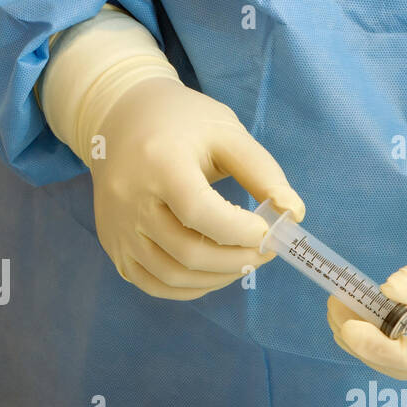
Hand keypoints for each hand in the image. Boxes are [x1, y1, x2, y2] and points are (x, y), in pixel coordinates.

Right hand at [90, 78, 303, 298]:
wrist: (119, 118)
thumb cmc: (181, 122)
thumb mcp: (225, 131)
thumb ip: (262, 171)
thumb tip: (293, 214)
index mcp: (158, 163)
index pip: (200, 213)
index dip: (240, 231)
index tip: (269, 230)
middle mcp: (129, 200)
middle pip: (188, 252)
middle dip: (238, 259)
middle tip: (266, 251)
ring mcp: (117, 228)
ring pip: (173, 275)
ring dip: (218, 278)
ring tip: (244, 261)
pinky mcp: (113, 246)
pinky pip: (154, 284)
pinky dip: (190, 288)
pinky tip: (214, 273)